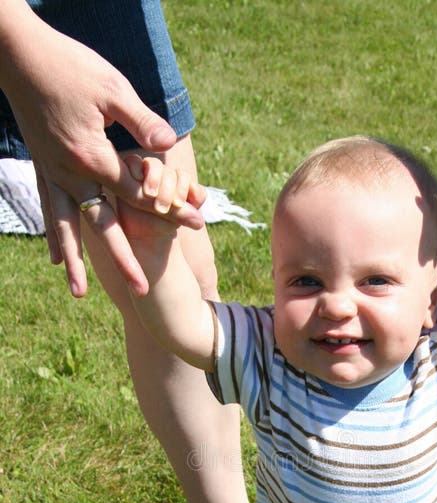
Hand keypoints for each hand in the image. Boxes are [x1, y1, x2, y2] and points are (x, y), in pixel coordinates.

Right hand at [1, 12, 203, 296]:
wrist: (18, 55)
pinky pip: (48, 210)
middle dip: (125, 260)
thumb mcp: (112, 89)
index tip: (198, 223)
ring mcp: (54, 174)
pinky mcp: (42, 168)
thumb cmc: (69, 65)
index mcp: (93, 158)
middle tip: (143, 290)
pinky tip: (55, 260)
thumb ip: (141, 121)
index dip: (171, 209)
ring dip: (75, 263)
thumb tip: (167, 144)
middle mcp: (72, 174)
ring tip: (80, 294)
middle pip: (105, 227)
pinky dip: (53, 236)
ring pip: (68, 229)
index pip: (140, 193)